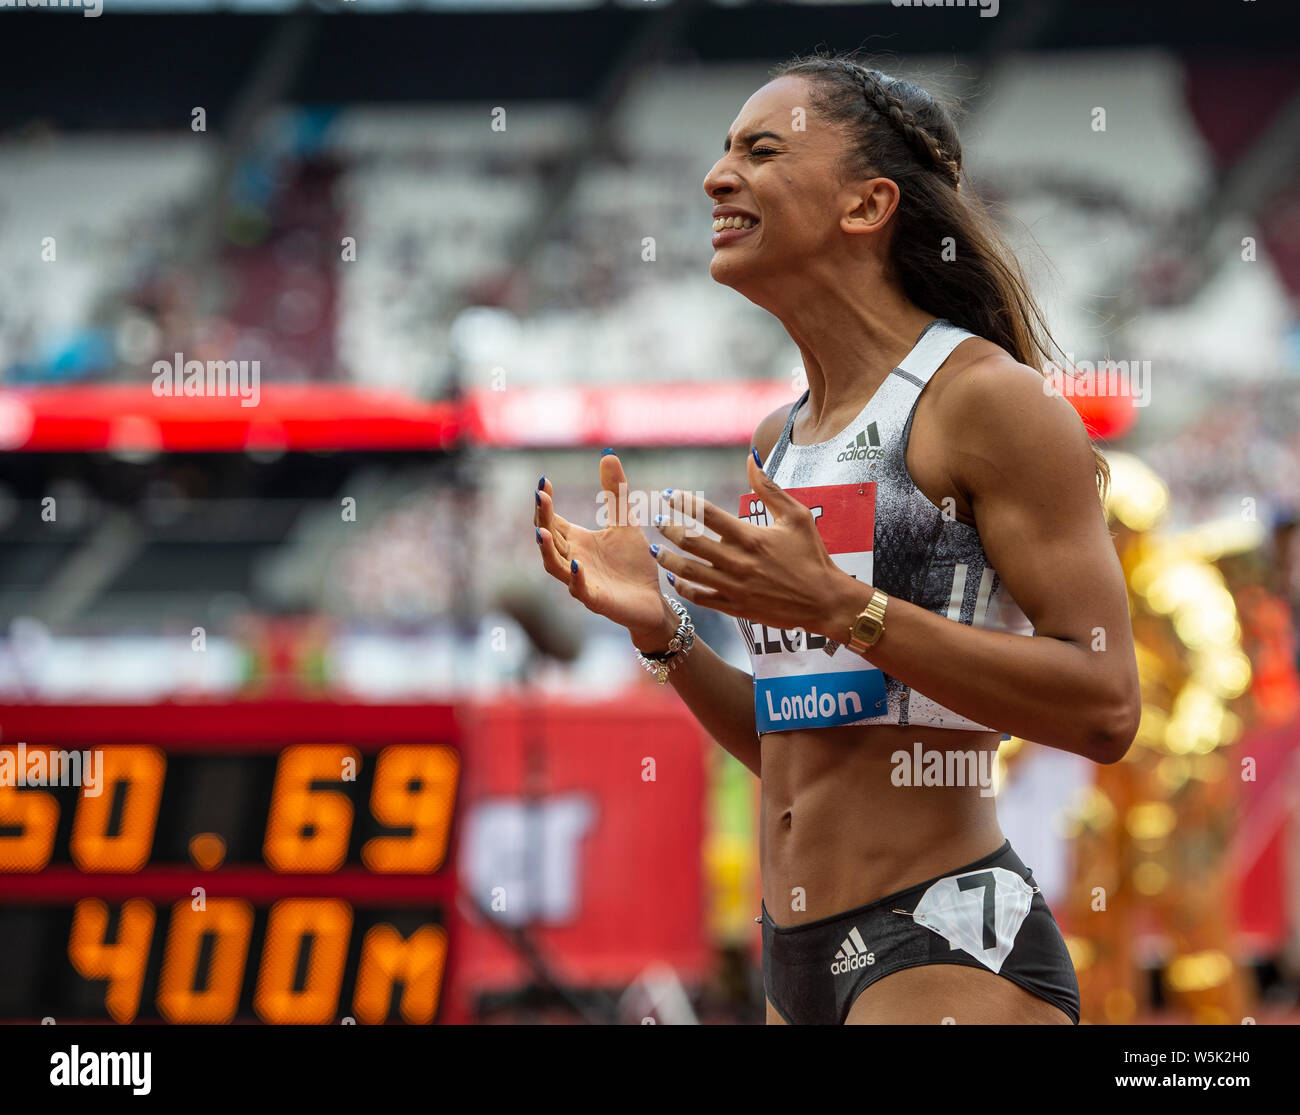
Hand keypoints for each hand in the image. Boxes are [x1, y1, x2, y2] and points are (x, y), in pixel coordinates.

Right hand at [534, 453, 675, 649]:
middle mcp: (573, 560)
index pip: (551, 520)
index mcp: (577, 541)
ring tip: (543, 531)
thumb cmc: (634, 564)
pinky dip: (576, 578)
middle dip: (542, 518)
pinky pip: (579, 590)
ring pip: (554, 565)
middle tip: (540, 496)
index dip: (544, 502)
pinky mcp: (596, 600)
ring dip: (547, 549)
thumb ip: (615, 492)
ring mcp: (581, 581)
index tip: (543, 480)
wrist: (653, 600)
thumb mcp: (625, 521)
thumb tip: (608, 456)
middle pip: (548, 538)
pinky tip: (576, 565)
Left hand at [650, 448, 862, 640]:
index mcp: (750, 537)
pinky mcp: (734, 607)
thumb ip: (769, 488)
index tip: (669, 495)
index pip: (707, 514)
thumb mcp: (797, 516)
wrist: (824, 601)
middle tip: (657, 521)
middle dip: (668, 529)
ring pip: (687, 571)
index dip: (683, 502)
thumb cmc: (812, 556)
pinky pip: (699, 597)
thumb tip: (750, 458)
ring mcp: (733, 586)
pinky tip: (674, 578)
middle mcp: (737, 561)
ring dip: (667, 559)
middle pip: (689, 542)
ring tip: (655, 550)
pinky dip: (682, 588)